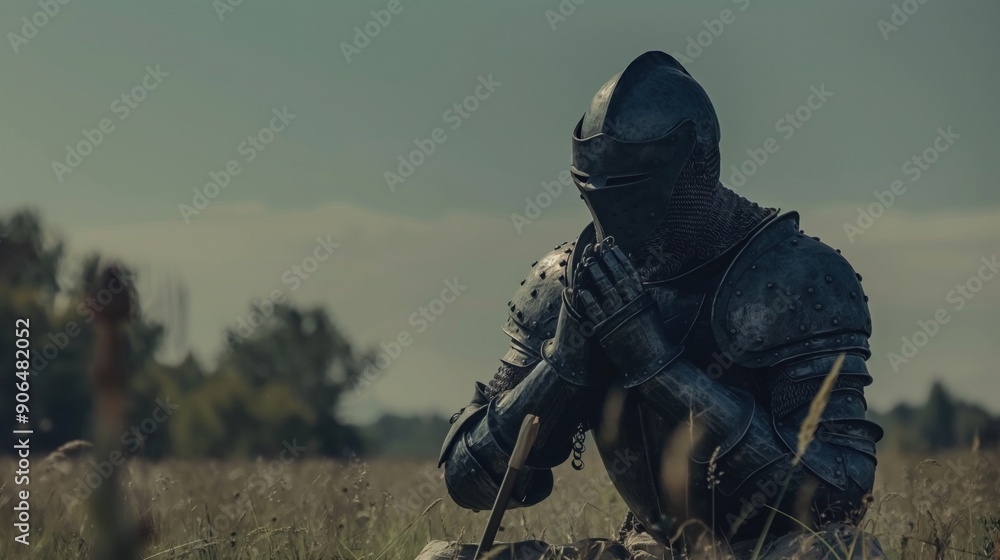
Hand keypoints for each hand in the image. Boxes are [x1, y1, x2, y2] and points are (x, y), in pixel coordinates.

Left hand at [575, 238, 682, 387]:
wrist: (652, 363)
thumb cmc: (653, 337)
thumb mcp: (650, 311)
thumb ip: (642, 294)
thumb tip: (636, 277)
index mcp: (643, 300)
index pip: (631, 274)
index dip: (620, 260)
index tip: (612, 248)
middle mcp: (632, 306)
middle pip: (618, 279)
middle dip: (607, 263)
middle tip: (598, 250)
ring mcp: (620, 317)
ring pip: (607, 291)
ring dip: (597, 276)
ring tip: (588, 263)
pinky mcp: (609, 330)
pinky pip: (597, 313)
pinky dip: (589, 300)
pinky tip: (581, 290)